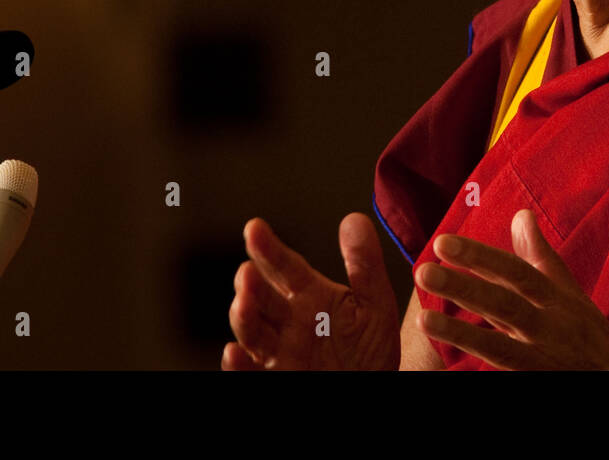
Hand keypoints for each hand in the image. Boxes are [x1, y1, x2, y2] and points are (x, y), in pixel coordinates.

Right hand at [223, 212, 400, 370]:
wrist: (372, 389)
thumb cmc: (370, 350)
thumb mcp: (375, 305)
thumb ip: (365, 265)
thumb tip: (355, 218)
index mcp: (310, 296)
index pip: (285, 267)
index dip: (269, 248)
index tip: (254, 227)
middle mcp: (288, 321)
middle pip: (262, 297)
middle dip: (252, 284)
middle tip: (248, 273)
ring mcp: (279, 351)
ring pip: (252, 332)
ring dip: (243, 318)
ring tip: (244, 303)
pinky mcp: (275, 377)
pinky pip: (250, 372)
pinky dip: (238, 365)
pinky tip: (233, 352)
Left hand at [415, 208, 608, 369]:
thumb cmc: (585, 333)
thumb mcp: (567, 292)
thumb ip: (539, 257)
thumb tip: (521, 215)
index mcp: (555, 299)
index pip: (516, 273)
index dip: (481, 257)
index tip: (443, 243)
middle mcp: (548, 329)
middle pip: (506, 305)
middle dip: (466, 288)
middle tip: (425, 272)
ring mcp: (540, 361)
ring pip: (499, 347)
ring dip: (462, 334)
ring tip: (423, 319)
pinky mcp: (535, 381)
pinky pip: (505, 374)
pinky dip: (477, 364)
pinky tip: (442, 368)